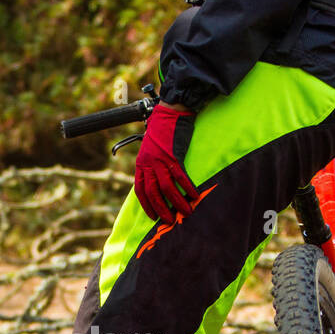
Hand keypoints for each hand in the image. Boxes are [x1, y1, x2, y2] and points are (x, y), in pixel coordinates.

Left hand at [134, 102, 196, 223]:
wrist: (169, 113)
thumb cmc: (161, 131)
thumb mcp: (150, 150)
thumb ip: (151, 166)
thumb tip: (157, 182)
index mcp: (141, 164)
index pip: (140, 190)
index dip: (146, 205)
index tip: (152, 216)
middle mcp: (148, 164)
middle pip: (153, 192)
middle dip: (161, 209)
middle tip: (170, 220)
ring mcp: (160, 160)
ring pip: (166, 187)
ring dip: (177, 202)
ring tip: (186, 212)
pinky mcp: (173, 155)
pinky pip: (180, 176)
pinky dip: (187, 187)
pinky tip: (194, 195)